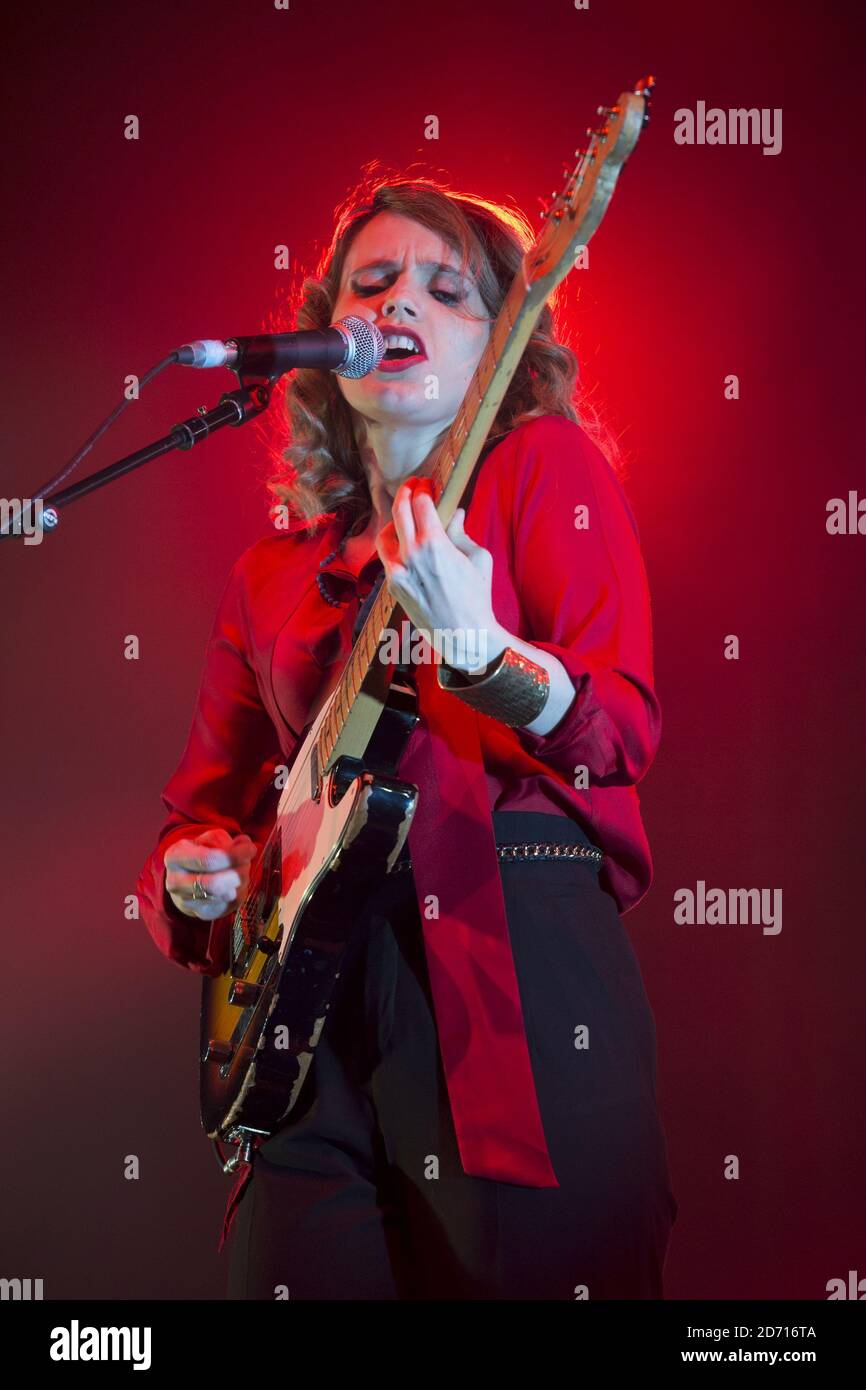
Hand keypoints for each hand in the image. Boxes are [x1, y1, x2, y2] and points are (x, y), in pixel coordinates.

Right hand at [164, 828, 258, 921]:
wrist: (189, 879)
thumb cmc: (202, 854)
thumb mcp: (209, 840)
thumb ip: (226, 840)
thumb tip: (244, 843)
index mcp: (175, 856)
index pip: (207, 860)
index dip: (233, 856)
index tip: (251, 849)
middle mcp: (175, 881)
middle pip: (214, 883)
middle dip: (237, 873)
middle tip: (246, 865)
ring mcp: (185, 901)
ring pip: (223, 895)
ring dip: (240, 882)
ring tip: (240, 873)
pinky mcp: (201, 913)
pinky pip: (228, 906)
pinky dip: (237, 894)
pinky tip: (235, 885)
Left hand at [376, 478, 506, 672]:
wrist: (464, 635)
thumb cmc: (477, 597)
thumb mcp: (478, 559)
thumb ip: (462, 532)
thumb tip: (455, 514)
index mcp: (434, 544)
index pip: (421, 503)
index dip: (424, 488)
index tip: (429, 484)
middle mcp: (411, 555)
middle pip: (399, 510)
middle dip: (406, 492)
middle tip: (413, 485)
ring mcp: (397, 572)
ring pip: (386, 534)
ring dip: (395, 519)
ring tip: (406, 515)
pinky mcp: (393, 586)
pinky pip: (387, 557)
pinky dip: (393, 544)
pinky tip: (403, 541)